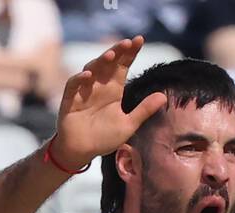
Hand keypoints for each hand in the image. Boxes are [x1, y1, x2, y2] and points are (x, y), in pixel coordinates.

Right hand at [52, 36, 166, 168]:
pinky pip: (73, 84)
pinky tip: (88, 75)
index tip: (140, 40)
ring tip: (111, 55)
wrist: (82, 151)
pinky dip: (80, 79)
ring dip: (100, 62)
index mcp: (114, 89)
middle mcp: (100, 85)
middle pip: (108, 62)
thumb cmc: (104, 137)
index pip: (123, 65)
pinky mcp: (70, 98)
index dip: (130, 53)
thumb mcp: (128, 124)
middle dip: (117, 51)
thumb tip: (164, 96)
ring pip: (91, 68)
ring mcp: (84, 89)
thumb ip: (144, 110)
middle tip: (128, 42)